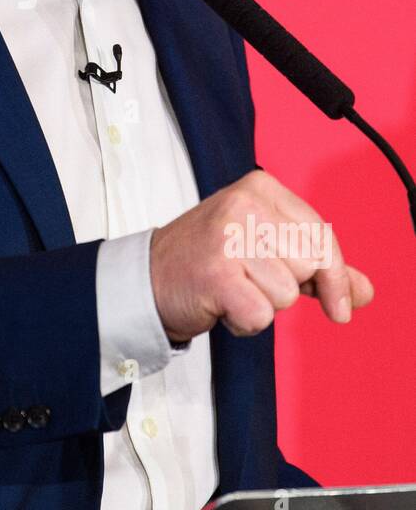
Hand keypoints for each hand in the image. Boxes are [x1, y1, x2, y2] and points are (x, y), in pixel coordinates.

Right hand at [149, 168, 373, 342]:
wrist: (146, 280)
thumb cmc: (209, 262)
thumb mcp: (267, 251)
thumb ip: (317, 268)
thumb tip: (363, 292)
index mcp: (260, 188)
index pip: (322, 237)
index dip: (334, 276)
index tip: (337, 304)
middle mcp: (244, 204)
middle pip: (309, 265)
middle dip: (288, 286)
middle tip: (250, 279)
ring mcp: (227, 236)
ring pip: (286, 293)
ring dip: (262, 304)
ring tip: (231, 288)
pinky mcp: (216, 272)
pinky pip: (261, 315)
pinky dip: (244, 322)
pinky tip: (222, 304)